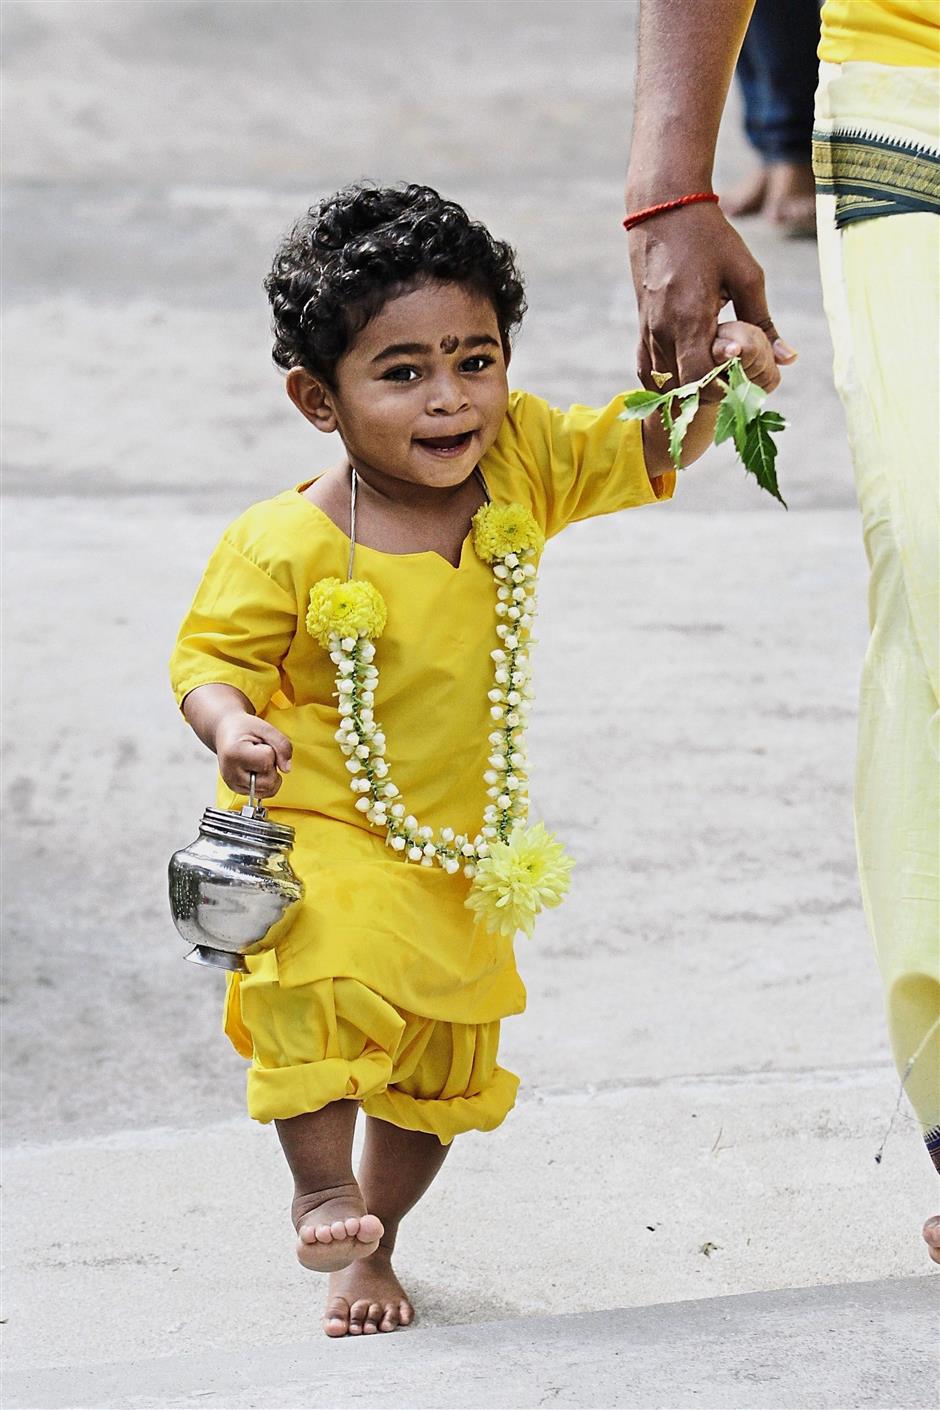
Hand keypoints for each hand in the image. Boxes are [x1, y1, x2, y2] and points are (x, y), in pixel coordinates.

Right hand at [215, 711, 291, 797]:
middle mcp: (230, 773)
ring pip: (267, 791)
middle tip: (260, 753)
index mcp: (234, 754)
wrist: (226, 731)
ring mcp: (232, 784)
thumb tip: (287, 768)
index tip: (259, 744)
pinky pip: (263, 793)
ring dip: (270, 776)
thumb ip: (282, 745)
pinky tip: (257, 769)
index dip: (270, 751)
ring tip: (258, 761)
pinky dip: (266, 782)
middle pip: (268, 782)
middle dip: (271, 767)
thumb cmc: (243, 728)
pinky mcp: (236, 790)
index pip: (266, 762)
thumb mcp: (265, 728)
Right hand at [628, 202, 796, 392]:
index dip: (723, 387)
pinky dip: (668, 381)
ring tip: (713, 373)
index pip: (700, 380)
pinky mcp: (641, 330)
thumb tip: (788, 358)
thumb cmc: (709, 237)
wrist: (663, 210)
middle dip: (710, 392)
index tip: (742, 375)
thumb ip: (764, 321)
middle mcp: (663, 332)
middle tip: (732, 377)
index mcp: (690, 319)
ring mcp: (648, 333)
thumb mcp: (746, 274)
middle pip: (683, 389)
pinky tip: (687, 374)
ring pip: (664, 385)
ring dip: (690, 388)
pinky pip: (649, 372)